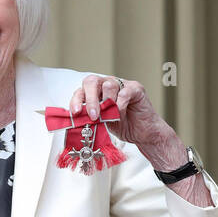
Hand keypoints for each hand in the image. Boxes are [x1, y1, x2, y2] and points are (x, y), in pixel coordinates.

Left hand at [67, 73, 212, 205]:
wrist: (142, 134)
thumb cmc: (122, 126)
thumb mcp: (101, 123)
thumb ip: (90, 117)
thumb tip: (76, 118)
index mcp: (97, 92)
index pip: (81, 90)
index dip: (76, 100)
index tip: (75, 113)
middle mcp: (107, 85)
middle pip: (91, 81)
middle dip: (89, 100)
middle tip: (93, 116)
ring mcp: (122, 84)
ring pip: (108, 84)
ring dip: (107, 104)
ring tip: (112, 117)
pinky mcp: (135, 88)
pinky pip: (124, 92)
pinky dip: (120, 105)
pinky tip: (121, 113)